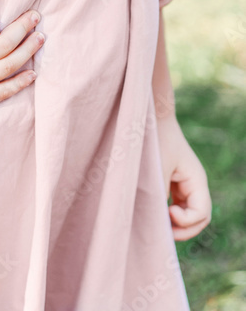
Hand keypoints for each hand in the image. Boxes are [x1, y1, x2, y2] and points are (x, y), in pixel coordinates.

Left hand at [157, 115, 210, 240]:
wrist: (147, 115)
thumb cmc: (152, 139)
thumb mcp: (156, 169)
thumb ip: (158, 196)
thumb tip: (156, 223)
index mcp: (196, 179)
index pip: (202, 213)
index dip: (187, 221)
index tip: (168, 213)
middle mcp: (193, 183)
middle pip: (197, 218)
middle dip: (182, 229)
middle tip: (162, 232)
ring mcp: (182, 183)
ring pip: (185, 214)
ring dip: (173, 223)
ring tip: (155, 225)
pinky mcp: (170, 181)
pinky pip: (174, 205)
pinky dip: (165, 213)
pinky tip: (150, 213)